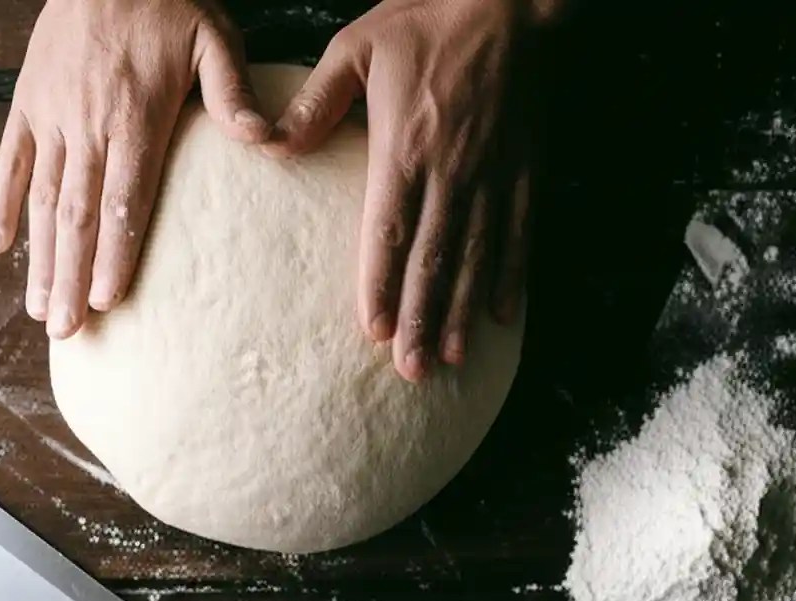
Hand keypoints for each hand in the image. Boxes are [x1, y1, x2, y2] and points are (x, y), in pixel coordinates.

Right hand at [0, 0, 268, 337]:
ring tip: (39, 309)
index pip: (124, 199)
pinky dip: (3, 204)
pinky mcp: (27, 103)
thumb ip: (232, 92)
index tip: (108, 302)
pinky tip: (1, 248)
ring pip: (41, 199)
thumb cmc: (169, 2)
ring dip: (39, 257)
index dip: (114, 253)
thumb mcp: (212, 36)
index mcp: (134, 116)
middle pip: (77, 214)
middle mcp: (86, 125)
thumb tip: (266, 141)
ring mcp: (50, 116)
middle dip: (70, 277)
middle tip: (66, 332)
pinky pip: (9, 161)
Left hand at [265, 0, 555, 382]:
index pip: (388, 230)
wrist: (511, 0)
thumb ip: (315, 102)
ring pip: (475, 257)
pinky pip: (518, 234)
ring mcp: (492, 174)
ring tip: (448, 359)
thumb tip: (271, 144)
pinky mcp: (524, 170)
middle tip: (410, 370)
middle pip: (433, 259)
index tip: (373, 330)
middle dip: (420, 318)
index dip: (381, 283)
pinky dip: (511, 277)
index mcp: (404, 146)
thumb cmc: (426, 20)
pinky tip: (501, 316)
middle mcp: (451, 171)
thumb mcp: (357, 47)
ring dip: (460, 311)